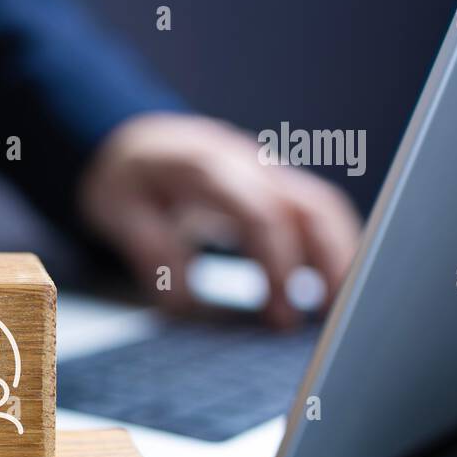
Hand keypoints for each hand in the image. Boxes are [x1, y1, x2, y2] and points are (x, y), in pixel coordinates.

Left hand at [80, 112, 361, 325]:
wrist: (129, 137)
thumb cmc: (124, 176)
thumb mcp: (115, 210)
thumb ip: (150, 249)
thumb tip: (184, 301)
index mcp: (206, 166)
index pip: (261, 214)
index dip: (279, 267)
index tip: (283, 315)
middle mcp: (246, 163)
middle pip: (311, 206)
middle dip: (331, 262)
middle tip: (333, 318)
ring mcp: (265, 171)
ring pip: (323, 207)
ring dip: (340, 256)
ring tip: (341, 311)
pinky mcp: (272, 185)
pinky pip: (315, 212)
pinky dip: (330, 247)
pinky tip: (332, 286)